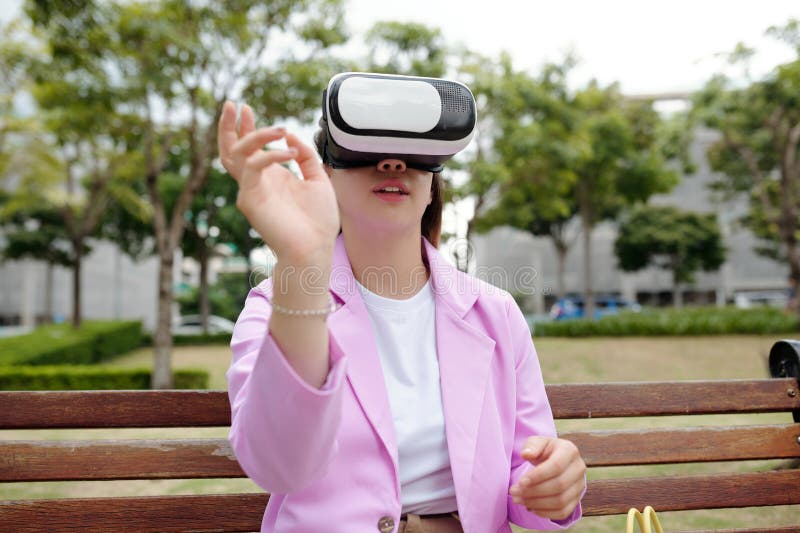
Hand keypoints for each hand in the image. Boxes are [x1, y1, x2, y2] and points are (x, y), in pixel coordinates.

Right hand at [217, 101, 339, 262]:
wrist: (315, 248)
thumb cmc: (317, 220)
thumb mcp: (318, 179)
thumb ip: (306, 156)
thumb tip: (290, 136)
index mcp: (271, 177)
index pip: (250, 148)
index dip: (246, 127)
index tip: (246, 108)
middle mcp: (256, 182)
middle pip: (230, 149)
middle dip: (228, 125)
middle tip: (233, 104)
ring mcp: (250, 190)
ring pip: (237, 154)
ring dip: (255, 135)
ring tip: (279, 129)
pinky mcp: (250, 199)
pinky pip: (253, 168)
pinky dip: (270, 155)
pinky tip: (291, 153)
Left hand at [509, 436, 585, 520]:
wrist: (556, 460)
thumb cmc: (544, 450)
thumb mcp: (537, 443)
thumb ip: (532, 446)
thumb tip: (526, 454)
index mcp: (570, 450)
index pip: (556, 466)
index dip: (538, 476)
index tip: (520, 482)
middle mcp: (579, 468)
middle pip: (559, 485)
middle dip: (533, 491)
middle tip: (514, 492)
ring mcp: (580, 486)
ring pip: (560, 501)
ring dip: (536, 503)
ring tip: (518, 500)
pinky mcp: (576, 500)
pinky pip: (563, 512)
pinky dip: (544, 513)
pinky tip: (529, 507)